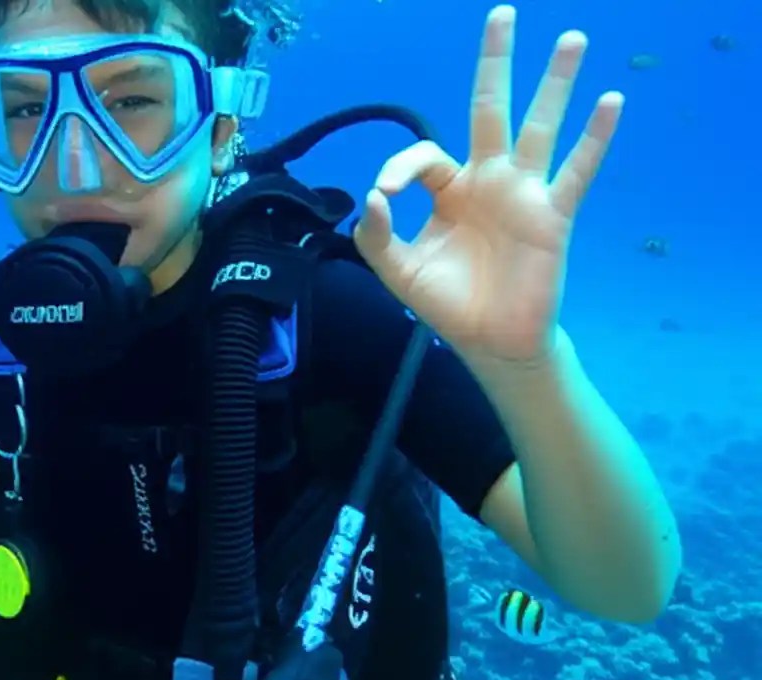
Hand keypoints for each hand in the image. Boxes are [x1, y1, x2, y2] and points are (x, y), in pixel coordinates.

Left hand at [353, 5, 621, 364]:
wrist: (492, 343)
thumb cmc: (448, 304)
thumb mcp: (398, 270)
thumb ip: (378, 235)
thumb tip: (372, 197)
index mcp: (451, 190)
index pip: (426, 155)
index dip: (401, 167)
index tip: (387, 193)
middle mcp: (489, 181)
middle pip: (490, 110)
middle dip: (495, 63)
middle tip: (502, 14)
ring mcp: (524, 194)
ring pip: (539, 127)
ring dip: (555, 83)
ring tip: (571, 38)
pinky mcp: (552, 215)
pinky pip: (577, 171)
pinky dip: (595, 138)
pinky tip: (611, 101)